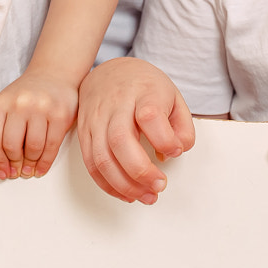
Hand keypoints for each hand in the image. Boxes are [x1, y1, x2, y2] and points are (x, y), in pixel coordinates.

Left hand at [0, 67, 80, 179]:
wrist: (54, 72)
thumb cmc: (29, 93)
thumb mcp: (7, 104)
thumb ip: (2, 129)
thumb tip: (4, 166)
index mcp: (2, 103)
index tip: (2, 172)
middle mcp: (20, 104)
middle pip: (11, 146)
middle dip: (15, 164)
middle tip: (18, 171)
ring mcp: (41, 108)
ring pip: (33, 148)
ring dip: (31, 164)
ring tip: (30, 169)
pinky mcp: (61, 115)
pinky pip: (51, 146)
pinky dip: (45, 162)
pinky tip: (41, 167)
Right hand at [75, 58, 193, 202]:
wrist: (110, 72)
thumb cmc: (144, 87)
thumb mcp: (174, 97)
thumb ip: (182, 126)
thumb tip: (173, 153)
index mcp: (143, 92)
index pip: (150, 116)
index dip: (165, 139)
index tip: (175, 150)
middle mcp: (116, 105)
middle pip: (120, 140)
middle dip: (141, 171)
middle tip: (159, 185)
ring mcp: (96, 119)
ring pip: (102, 157)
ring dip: (124, 184)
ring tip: (146, 196)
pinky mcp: (84, 133)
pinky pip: (91, 164)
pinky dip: (108, 184)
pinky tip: (126, 192)